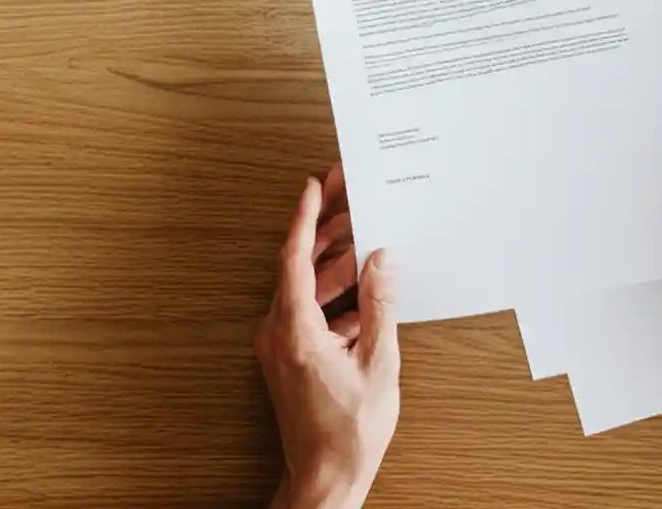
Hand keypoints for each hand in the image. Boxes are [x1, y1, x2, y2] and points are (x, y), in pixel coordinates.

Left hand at [255, 164, 399, 508]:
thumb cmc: (349, 430)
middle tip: (348, 195)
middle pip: (298, 265)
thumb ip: (380, 304)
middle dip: (325, 228)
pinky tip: (363, 286)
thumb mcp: (378, 362)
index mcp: (295, 330)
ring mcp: (281, 344)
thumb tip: (382, 259)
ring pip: (305, 287)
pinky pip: (308, 309)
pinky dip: (334, 293)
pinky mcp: (291, 355)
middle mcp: (279, 332)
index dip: (305, 217)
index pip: (293, 258)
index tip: (315, 185)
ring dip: (334, 262)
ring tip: (365, 235)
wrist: (326, 476)